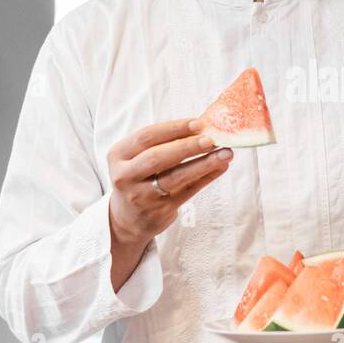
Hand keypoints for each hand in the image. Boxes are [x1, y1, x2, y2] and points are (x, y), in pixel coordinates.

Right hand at [106, 118, 231, 281]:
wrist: (127, 219)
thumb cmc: (139, 178)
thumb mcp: (136, 158)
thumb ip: (162, 143)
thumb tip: (202, 126)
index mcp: (118, 155)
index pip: (146, 137)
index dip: (173, 128)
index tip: (198, 123)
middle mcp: (125, 176)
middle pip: (157, 157)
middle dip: (187, 146)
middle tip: (211, 139)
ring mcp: (142, 196)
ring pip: (175, 177)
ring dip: (203, 164)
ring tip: (225, 153)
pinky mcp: (159, 211)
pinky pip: (187, 191)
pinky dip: (206, 177)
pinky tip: (220, 167)